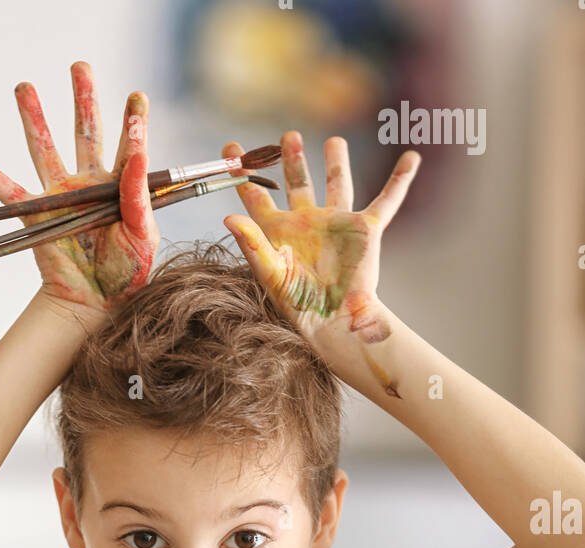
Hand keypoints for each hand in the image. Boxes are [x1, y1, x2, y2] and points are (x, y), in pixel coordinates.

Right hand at [0, 61, 160, 313]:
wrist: (96, 305)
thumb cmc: (127, 274)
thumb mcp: (144, 236)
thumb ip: (139, 195)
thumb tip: (140, 153)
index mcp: (120, 186)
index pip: (129, 146)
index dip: (134, 122)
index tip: (137, 98)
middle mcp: (89, 183)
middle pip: (86, 131)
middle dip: (83, 98)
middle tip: (80, 67)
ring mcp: (61, 195)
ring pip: (45, 148)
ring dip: (35, 117)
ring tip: (24, 87)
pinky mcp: (37, 215)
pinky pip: (9, 192)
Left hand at [223, 132, 419, 353]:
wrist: (335, 320)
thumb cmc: (299, 305)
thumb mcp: (270, 274)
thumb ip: (251, 244)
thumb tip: (227, 217)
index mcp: (279, 232)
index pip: (257, 196)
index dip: (243, 173)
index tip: (230, 149)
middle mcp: (307, 223)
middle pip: (298, 183)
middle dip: (293, 159)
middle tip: (288, 136)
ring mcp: (336, 224)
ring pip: (337, 184)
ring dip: (336, 162)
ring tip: (335, 141)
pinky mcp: (365, 230)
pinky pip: (387, 201)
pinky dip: (400, 181)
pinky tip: (411, 159)